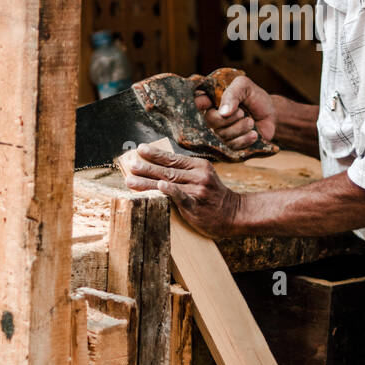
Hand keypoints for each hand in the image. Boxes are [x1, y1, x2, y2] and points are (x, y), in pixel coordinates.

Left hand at [118, 144, 241, 237]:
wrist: (234, 214)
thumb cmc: (213, 195)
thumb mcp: (204, 176)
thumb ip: (186, 171)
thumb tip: (159, 165)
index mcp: (199, 165)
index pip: (173, 158)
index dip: (156, 154)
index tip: (140, 149)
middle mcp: (199, 175)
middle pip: (168, 169)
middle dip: (147, 166)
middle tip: (131, 164)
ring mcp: (198, 190)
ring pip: (169, 183)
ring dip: (147, 181)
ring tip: (131, 179)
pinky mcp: (196, 206)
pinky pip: (181, 197)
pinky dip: (170, 191)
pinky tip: (159, 186)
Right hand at [193, 74, 275, 151]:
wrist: (271, 114)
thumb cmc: (255, 97)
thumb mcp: (245, 87)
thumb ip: (233, 94)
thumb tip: (223, 112)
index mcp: (213, 101)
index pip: (197, 102)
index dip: (200, 103)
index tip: (208, 102)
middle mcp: (214, 117)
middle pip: (210, 121)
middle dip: (229, 118)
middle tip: (243, 112)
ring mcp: (221, 132)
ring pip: (222, 135)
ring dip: (240, 128)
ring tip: (251, 121)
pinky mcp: (231, 145)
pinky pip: (232, 146)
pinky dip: (245, 139)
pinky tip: (254, 134)